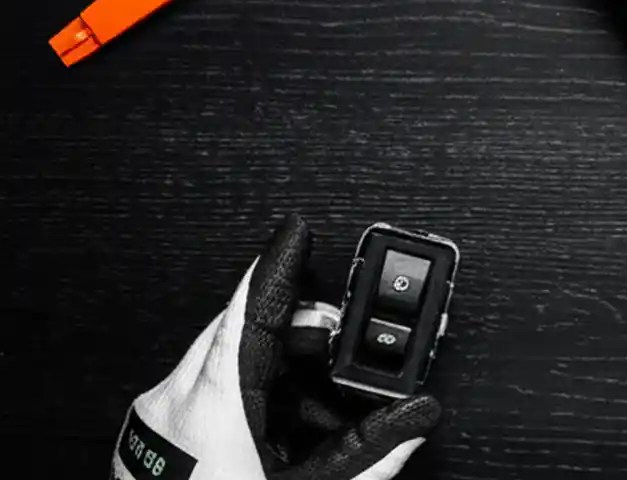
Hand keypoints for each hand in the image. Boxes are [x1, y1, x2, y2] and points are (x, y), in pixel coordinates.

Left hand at [111, 215, 439, 479]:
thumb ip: (373, 455)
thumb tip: (418, 421)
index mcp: (213, 403)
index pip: (250, 309)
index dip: (277, 263)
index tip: (296, 228)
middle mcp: (175, 401)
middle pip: (244, 334)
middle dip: (302, 337)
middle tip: (344, 349)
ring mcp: (158, 420)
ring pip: (225, 363)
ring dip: (280, 374)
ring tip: (320, 412)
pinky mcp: (151, 439)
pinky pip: (204, 392)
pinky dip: (250, 397)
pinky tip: (282, 433)